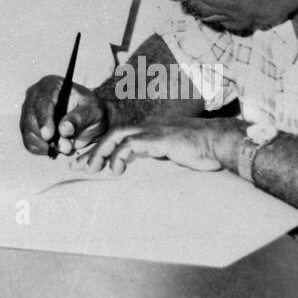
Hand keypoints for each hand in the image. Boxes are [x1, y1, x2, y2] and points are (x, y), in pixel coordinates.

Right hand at [20, 76, 107, 156]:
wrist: (88, 116)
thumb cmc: (90, 109)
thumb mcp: (92, 111)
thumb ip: (79, 118)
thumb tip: (63, 130)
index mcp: (51, 85)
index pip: (43, 101)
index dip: (44, 119)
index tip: (48, 135)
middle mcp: (35, 95)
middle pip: (31, 117)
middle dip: (46, 136)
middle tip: (65, 147)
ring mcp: (28, 110)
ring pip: (28, 131)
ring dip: (45, 144)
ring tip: (65, 147)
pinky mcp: (27, 125)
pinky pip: (28, 141)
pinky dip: (41, 148)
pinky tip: (55, 147)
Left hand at [78, 118, 232, 173]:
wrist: (221, 143)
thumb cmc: (203, 151)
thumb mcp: (175, 155)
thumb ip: (159, 157)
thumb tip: (146, 167)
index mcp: (149, 132)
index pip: (118, 139)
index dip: (99, 151)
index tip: (85, 164)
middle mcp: (147, 128)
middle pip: (111, 135)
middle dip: (92, 151)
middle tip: (75, 165)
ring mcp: (153, 131)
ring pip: (115, 136)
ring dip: (99, 152)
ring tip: (90, 168)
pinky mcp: (158, 138)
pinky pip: (131, 144)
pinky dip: (118, 155)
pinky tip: (114, 169)